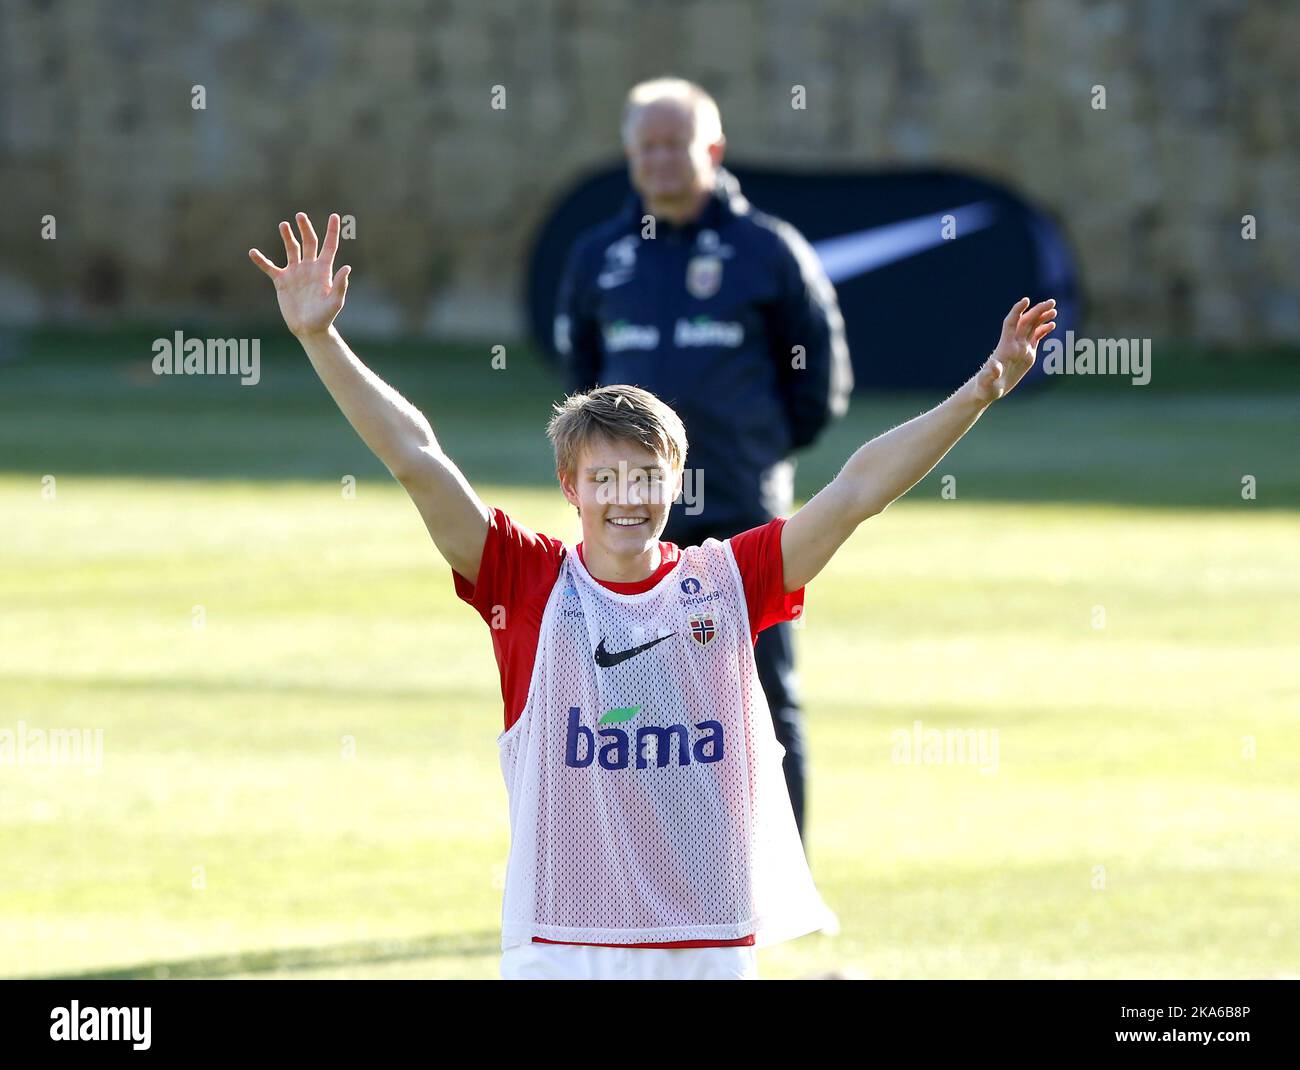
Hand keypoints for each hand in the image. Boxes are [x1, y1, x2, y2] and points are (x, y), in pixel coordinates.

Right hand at [249, 212, 349, 338]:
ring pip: (290, 249)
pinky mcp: (282, 281)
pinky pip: (269, 267)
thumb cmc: (325, 316)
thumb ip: (340, 285)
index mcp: (323, 270)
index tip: (335, 216)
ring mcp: (295, 273)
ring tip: (284, 225)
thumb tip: (347, 268)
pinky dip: (261, 260)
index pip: (329, 246)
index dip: (332, 231)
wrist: (309, 329)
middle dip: (305, 228)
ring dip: (287, 237)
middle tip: (300, 216)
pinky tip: (253, 252)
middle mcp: (309, 267)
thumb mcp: (335, 302)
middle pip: (308, 242)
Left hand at [971, 297, 1056, 403]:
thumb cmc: (985, 387)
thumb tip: (993, 365)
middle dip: (1038, 311)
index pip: (1011, 323)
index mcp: (1005, 347)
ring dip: (1042, 317)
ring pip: (1032, 327)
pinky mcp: (1027, 354)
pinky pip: (1036, 337)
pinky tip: (1052, 324)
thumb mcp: (986, 382)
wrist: (989, 390)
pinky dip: (1043, 330)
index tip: (1026, 300)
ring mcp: (1021, 348)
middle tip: (1052, 302)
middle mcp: (1013, 344)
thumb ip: (989, 373)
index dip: (1017, 311)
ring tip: (1054, 310)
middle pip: (1026, 321)